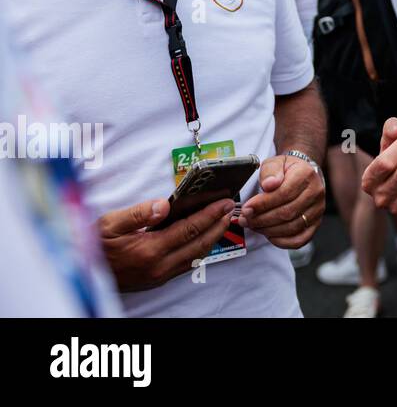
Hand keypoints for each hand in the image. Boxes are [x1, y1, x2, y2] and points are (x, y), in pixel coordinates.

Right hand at [99, 196, 236, 291]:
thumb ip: (138, 213)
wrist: (80, 272)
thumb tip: (164, 205)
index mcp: (148, 250)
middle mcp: (158, 266)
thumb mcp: (108, 224)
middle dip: (218, 225)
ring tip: (223, 221)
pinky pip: (186, 265)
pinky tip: (203, 239)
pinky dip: (199, 250)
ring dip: (212, 238)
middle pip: (199, 244)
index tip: (224, 201)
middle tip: (231, 209)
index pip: (189, 228)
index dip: (210, 214)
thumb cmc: (92, 245)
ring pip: (196, 256)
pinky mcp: (156, 280)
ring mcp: (158, 275)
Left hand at [240, 155, 324, 248]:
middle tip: (245, 219)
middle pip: (288, 212)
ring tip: (254, 225)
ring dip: (269, 230)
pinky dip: (282, 241)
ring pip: (292, 227)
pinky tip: (269, 235)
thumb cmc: (286, 169)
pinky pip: (300, 239)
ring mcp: (318, 210)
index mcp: (306, 174)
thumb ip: (270, 171)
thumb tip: (269, 185)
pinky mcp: (316, 223)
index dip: (263, 203)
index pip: (284, 193)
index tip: (247, 208)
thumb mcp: (275, 162)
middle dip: (262, 219)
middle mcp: (316, 192)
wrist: (303, 173)